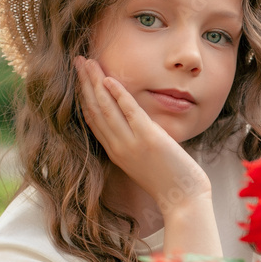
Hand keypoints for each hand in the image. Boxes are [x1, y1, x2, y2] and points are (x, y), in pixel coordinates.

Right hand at [74, 56, 211, 211]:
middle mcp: (118, 147)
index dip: (84, 96)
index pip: (93, 119)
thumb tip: (138, 122)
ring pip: (106, 108)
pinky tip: (109, 79)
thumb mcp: (146, 159)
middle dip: (84, 83)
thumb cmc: (169, 181)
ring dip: (95, 82)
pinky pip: (129, 112)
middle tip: (77, 61)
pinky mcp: (148, 139)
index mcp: (116, 152)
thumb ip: (137, 140)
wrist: (183, 200)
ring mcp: (131, 143)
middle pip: (94, 109)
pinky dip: (118, 95)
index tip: (79, 77)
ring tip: (87, 62)